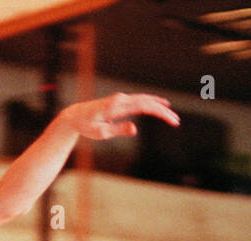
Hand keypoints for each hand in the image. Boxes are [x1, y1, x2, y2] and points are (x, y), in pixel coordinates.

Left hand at [61, 92, 178, 139]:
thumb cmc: (86, 126)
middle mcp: (121, 99)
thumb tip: (135, 128)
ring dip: (158, 106)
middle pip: (147, 102)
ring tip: (171, 114)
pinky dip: (150, 101)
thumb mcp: (100, 133)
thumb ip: (118, 130)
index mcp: (117, 106)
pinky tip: (158, 103)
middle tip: (176, 120)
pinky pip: (138, 99)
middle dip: (163, 111)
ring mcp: (120, 98)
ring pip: (144, 99)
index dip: (160, 112)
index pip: (144, 107)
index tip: (171, 120)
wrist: (75, 116)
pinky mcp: (119, 100)